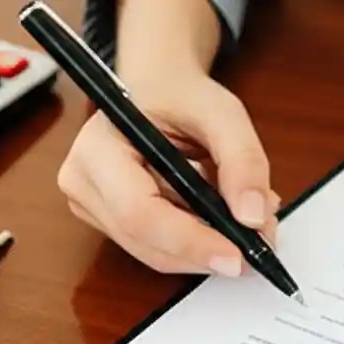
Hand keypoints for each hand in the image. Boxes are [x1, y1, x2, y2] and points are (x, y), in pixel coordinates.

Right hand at [58, 72, 279, 275]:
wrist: (157, 89)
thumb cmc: (180, 95)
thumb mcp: (222, 112)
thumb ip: (243, 160)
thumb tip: (253, 217)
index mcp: (98, 148)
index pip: (139, 213)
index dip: (191, 241)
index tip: (238, 255)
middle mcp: (84, 182)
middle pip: (147, 242)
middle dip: (206, 251)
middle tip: (260, 244)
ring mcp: (92, 207)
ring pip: (155, 254)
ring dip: (205, 251)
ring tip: (246, 226)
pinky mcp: (110, 223)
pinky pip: (157, 249)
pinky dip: (196, 244)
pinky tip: (220, 222)